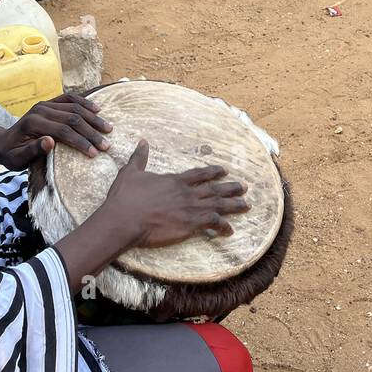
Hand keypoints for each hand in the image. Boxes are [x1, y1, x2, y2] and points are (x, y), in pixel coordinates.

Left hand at [0, 93, 111, 170]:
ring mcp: (45, 104)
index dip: (80, 142)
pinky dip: (85, 103)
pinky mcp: (50, 102)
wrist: (2, 142)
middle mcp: (40, 109)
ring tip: (108, 128)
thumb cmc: (11, 155)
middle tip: (106, 145)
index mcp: (33, 123)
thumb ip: (33, 150)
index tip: (94, 153)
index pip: (63, 131)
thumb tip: (50, 142)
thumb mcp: (18, 159)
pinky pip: (70, 98)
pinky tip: (97, 109)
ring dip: (93, 118)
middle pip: (72, 118)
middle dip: (91, 132)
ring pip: (74, 107)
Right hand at [101, 140, 248, 247]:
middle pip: (214, 189)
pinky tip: (230, 230)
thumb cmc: (125, 197)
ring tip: (246, 205)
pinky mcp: (189, 224)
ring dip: (233, 205)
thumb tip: (142, 142)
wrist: (125, 218)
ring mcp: (189, 208)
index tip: (224, 170)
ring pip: (218, 205)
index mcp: (174, 180)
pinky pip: (212, 224)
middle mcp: (186, 193)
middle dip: (231, 188)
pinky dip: (223, 226)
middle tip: (245, 187)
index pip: (199, 174)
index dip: (213, 172)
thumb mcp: (131, 172)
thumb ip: (139, 157)